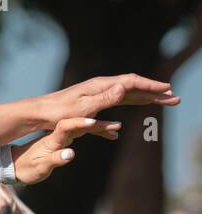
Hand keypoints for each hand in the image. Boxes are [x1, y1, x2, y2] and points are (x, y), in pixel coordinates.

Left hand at [13, 116, 121, 183]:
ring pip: (82, 128)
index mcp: (52, 140)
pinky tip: (109, 134)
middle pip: (78, 125)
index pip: (66, 127)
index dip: (79, 124)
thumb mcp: (41, 167)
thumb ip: (55, 160)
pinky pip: (82, 132)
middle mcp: (57, 135)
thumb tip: (70, 154)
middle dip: (97, 124)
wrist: (16, 165)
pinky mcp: (64, 140)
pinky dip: (95, 132)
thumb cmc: (28, 168)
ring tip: (117, 127)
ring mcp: (61, 137)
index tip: (94, 122)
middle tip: (117, 125)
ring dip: (99, 127)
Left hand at [39, 73, 177, 129]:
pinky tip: (120, 130)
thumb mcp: (85, 107)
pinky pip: (111, 110)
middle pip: (133, 88)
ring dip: (144, 100)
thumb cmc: (59, 111)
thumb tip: (124, 87)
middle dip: (154, 93)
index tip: (169, 90)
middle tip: (175, 98)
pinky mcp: (89, 107)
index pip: (132, 83)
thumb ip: (105, 98)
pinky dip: (122, 115)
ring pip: (125, 97)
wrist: (39, 113)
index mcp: (101, 86)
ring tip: (161, 103)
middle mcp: (100, 88)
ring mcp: (95, 96)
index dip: (152, 86)